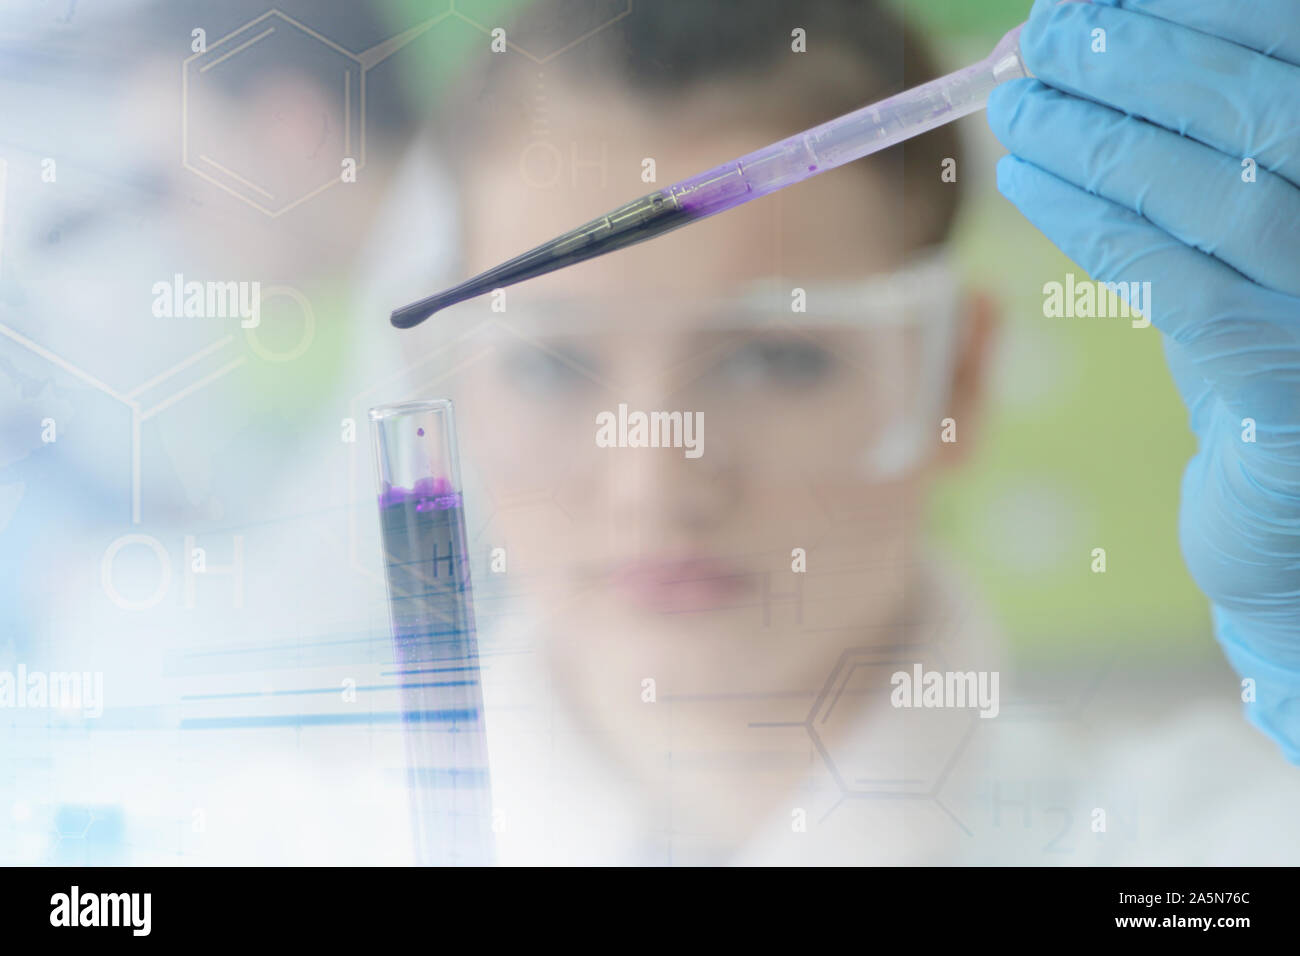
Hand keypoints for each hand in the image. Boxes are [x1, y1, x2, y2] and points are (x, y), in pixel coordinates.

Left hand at [987, 0, 1299, 759]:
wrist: (1294, 496)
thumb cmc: (1263, 330)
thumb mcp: (1246, 221)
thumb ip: (1203, 136)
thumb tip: (1089, 39)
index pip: (1299, 50)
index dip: (1203, 10)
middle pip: (1264, 108)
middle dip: (1141, 58)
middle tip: (1043, 35)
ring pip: (1214, 190)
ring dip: (1097, 136)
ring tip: (1014, 105)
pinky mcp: (1281, 386)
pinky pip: (1171, 280)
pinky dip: (1091, 221)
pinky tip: (1026, 181)